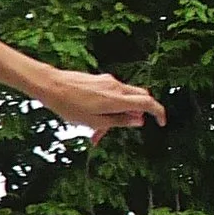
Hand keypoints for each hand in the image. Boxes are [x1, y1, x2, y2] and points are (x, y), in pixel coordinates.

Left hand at [38, 67, 164, 142]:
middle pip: (140, 97)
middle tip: (125, 129)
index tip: (162, 122)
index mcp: (117, 98)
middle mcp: (116, 86)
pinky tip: (91, 120)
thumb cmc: (70, 106)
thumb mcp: (95, 121)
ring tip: (96, 134)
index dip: (158, 112)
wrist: (52, 86)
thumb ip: (119, 121)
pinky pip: (112, 95)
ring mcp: (108, 81)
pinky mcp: (100, 80)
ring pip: (124, 98)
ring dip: (118, 115)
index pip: (147, 102)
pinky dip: (109, 108)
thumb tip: (139, 121)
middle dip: (138, 114)